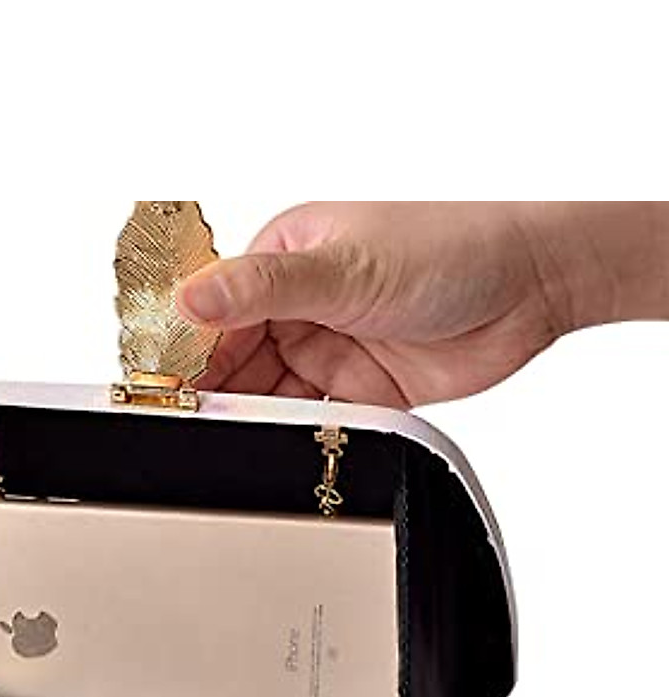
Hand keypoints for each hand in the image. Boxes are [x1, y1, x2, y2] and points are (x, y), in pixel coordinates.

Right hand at [176, 201, 668, 407]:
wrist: (534, 287)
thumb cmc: (452, 248)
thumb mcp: (345, 266)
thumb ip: (263, 288)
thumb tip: (191, 298)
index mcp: (285, 256)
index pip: (215, 309)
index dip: (186, 349)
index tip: (163, 386)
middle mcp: (300, 302)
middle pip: (234, 359)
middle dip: (213, 392)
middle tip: (191, 425)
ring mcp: (327, 347)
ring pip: (267, 394)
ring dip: (251, 417)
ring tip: (230, 441)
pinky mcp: (356, 389)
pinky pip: (309, 418)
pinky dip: (294, 434)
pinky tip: (279, 446)